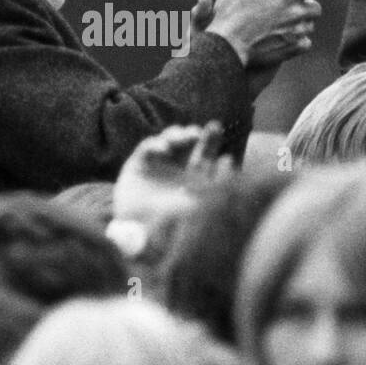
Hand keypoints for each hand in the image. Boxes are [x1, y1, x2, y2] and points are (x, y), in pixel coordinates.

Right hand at [112, 122, 234, 228]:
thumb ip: (211, 186)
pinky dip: (156, 145)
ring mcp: (156, 165)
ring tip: (188, 136)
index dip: (212, 142)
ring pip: (169, 140)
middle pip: (189, 144)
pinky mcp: (137, 164)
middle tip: (210, 128)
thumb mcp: (197, 206)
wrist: (138, 236)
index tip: (218, 132)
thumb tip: (228, 160)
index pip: (205, 156)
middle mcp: (175, 168)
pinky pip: (147, 147)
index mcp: (192, 178)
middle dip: (198, 134)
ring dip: (179, 135)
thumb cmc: (170, 226)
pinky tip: (163, 149)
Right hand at [205, 0, 329, 72]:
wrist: (226, 47)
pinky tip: (284, 38)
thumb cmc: (230, 10)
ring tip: (283, 23)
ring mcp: (296, 33)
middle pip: (316, 8)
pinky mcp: (292, 49)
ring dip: (300, 24)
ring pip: (310, 26)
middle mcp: (298, 13)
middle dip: (305, 6)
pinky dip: (297, 42)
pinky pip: (305, 44)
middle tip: (288, 7)